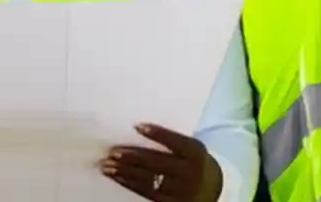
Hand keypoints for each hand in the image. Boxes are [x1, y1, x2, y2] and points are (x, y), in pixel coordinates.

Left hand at [100, 123, 222, 200]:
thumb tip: (136, 128)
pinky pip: (147, 194)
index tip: (137, 126)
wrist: (214, 189)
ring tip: (107, 165)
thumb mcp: (190, 148)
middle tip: (112, 151)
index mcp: (195, 152)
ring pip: (149, 180)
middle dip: (133, 157)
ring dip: (125, 172)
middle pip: (158, 162)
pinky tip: (117, 178)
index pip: (175, 141)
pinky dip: (129, 184)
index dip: (157, 134)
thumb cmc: (193, 161)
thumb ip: (172, 141)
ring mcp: (181, 190)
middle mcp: (189, 172)